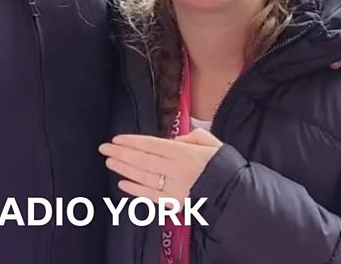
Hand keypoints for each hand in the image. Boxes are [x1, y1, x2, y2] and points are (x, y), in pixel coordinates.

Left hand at [99, 129, 223, 201]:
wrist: (236, 191)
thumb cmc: (223, 164)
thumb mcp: (209, 142)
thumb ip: (190, 137)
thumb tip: (172, 140)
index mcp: (184, 152)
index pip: (152, 145)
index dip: (133, 141)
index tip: (117, 139)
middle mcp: (176, 168)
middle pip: (143, 160)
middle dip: (122, 154)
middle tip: (104, 149)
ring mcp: (174, 187)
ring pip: (144, 177)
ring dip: (124, 169)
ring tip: (110, 162)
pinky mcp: (175, 202)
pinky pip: (151, 196)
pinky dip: (135, 191)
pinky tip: (123, 184)